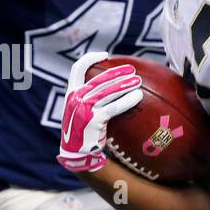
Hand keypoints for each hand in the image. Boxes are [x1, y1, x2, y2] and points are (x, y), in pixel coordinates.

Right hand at [57, 51, 142, 172]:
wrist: (77, 154)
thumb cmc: (84, 133)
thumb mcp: (81, 112)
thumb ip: (89, 99)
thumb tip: (109, 87)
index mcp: (71, 94)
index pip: (77, 69)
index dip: (90, 59)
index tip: (105, 55)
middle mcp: (75, 99)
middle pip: (98, 79)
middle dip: (116, 72)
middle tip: (131, 69)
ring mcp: (83, 109)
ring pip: (107, 91)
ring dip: (124, 84)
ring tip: (138, 81)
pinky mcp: (93, 120)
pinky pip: (113, 107)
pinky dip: (126, 101)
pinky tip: (138, 97)